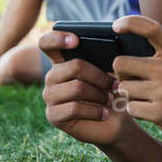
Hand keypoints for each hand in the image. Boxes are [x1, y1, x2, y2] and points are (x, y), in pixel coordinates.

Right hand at [39, 28, 125, 145]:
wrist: (114, 123)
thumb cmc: (112, 93)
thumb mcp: (111, 73)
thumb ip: (104, 60)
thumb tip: (110, 54)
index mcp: (62, 61)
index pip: (47, 43)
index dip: (58, 38)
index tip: (76, 40)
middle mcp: (52, 76)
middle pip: (74, 66)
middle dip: (100, 76)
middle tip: (114, 85)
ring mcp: (50, 96)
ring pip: (77, 88)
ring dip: (99, 94)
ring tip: (110, 100)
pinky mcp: (53, 115)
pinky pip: (74, 108)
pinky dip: (94, 111)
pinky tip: (104, 113)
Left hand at [111, 15, 161, 148]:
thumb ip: (157, 55)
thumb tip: (121, 50)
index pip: (152, 28)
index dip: (131, 23)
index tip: (116, 26)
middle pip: (121, 63)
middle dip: (121, 75)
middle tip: (134, 83)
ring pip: (123, 88)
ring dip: (129, 96)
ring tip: (147, 100)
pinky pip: (130, 107)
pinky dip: (135, 111)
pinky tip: (150, 112)